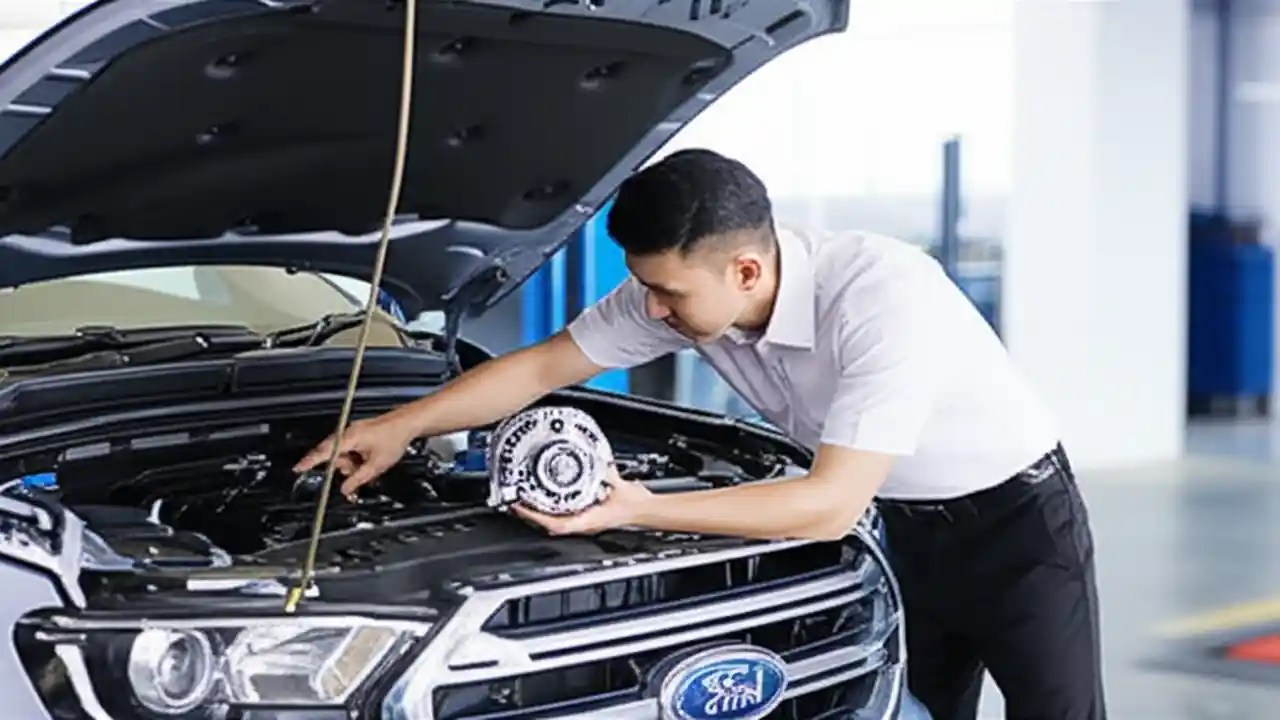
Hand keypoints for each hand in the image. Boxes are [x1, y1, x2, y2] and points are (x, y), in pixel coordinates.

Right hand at [293, 412, 418, 498]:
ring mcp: (354, 432)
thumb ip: (358, 479)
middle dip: (346, 468)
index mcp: (349, 438)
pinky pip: (351, 449)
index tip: (298, 468)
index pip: (325, 452)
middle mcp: (348, 433)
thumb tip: (345, 489)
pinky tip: (369, 461)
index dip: (310, 461)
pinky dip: (357, 458)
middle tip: (359, 475)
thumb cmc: (394, 439)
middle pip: (335, 456)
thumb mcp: (376, 465)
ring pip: (344, 454)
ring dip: (353, 465)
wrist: (407, 423)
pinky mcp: (360, 433)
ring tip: (370, 467)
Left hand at [511, 467, 654, 535]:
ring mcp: (585, 522)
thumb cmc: (634, 504)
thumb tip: (598, 460)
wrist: (645, 510)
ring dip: (539, 515)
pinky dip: (551, 510)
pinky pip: (564, 516)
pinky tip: (546, 501)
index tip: (520, 507)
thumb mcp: (619, 484)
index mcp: (589, 521)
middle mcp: (584, 524)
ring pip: (555, 522)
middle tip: (515, 504)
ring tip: (525, 503)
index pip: (556, 524)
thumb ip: (607, 472)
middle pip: (549, 526)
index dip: (535, 517)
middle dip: (531, 516)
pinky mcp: (587, 516)